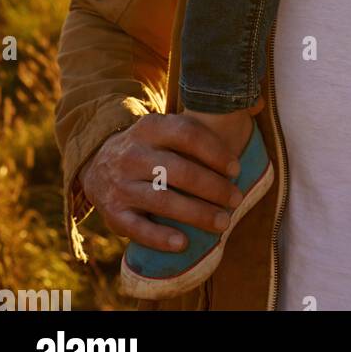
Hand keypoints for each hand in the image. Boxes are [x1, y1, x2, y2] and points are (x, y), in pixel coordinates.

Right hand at [79, 103, 260, 252]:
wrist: (96, 164)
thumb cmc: (150, 148)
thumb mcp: (164, 129)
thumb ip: (196, 128)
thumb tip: (254, 108)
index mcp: (149, 128)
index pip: (187, 134)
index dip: (215, 152)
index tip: (236, 168)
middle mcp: (133, 154)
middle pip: (179, 171)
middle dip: (212, 187)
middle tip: (236, 199)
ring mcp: (120, 184)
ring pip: (162, 201)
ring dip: (197, 214)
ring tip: (223, 223)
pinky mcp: (113, 213)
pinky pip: (138, 228)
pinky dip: (161, 237)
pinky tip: (184, 243)